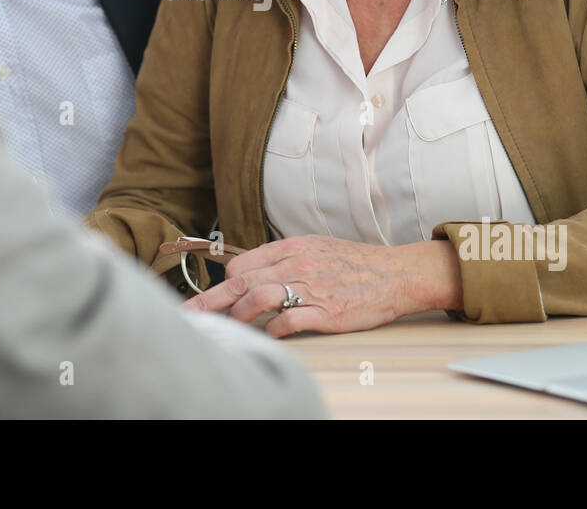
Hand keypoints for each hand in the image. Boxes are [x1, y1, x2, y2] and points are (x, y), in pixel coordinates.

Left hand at [180, 235, 461, 336]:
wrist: (396, 274)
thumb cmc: (356, 264)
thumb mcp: (316, 248)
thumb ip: (285, 258)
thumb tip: (253, 272)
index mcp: (293, 247)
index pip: (243, 263)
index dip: (224, 281)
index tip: (212, 296)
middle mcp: (298, 264)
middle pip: (242, 281)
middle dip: (211, 300)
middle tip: (190, 314)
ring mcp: (311, 288)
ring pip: (259, 298)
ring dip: (238, 315)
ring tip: (227, 329)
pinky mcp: (326, 311)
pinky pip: (289, 321)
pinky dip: (272, 331)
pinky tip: (266, 337)